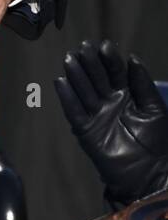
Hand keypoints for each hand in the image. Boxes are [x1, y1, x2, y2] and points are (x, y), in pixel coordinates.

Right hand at [54, 40, 167, 206]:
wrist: (150, 174)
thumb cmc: (158, 142)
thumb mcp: (155, 108)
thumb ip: (143, 84)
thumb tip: (132, 58)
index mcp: (128, 95)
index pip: (116, 72)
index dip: (110, 59)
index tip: (104, 45)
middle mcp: (110, 103)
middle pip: (97, 79)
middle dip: (90, 63)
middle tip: (82, 47)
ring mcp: (97, 116)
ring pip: (84, 92)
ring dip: (76, 76)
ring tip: (69, 59)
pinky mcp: (87, 132)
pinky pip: (75, 113)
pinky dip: (67, 99)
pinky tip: (60, 82)